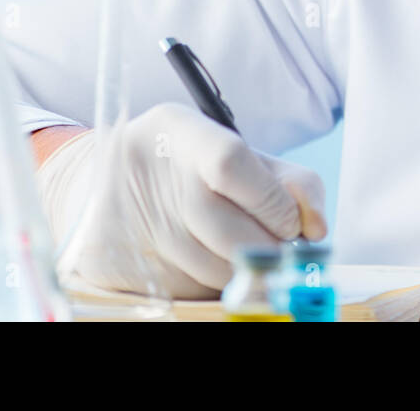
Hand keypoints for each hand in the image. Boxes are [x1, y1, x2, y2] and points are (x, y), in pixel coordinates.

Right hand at [36, 102, 325, 298]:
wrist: (103, 181)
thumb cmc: (192, 166)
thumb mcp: (239, 152)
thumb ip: (290, 183)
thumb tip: (315, 227)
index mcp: (177, 129)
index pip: (231, 164)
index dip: (273, 203)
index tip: (293, 223)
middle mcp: (142, 171)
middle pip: (227, 233)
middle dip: (268, 249)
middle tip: (278, 248)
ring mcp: (121, 219)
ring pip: (212, 272)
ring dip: (242, 271)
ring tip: (237, 247)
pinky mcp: (109, 263)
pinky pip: (186, 291)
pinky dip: (208, 282)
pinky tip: (200, 258)